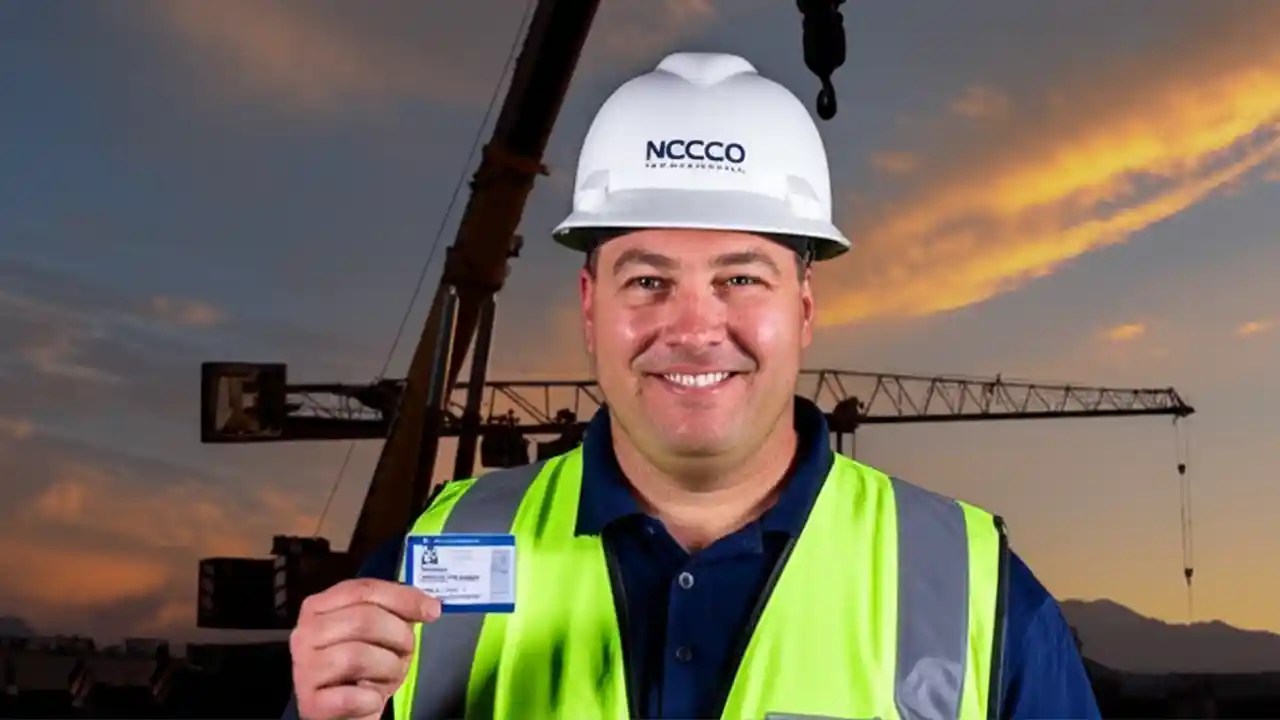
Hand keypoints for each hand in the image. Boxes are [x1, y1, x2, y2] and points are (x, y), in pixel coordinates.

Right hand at [290, 578, 441, 719]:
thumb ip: (396, 611)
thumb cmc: (364, 669)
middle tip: (406, 652)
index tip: (432, 611)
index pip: (364, 590)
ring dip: (387, 669)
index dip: (402, 598)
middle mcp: (304, 633)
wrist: (344, 711)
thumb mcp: (381, 633)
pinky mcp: (309, 702)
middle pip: (362, 619)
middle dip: (397, 636)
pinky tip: (370, 699)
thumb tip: (430, 606)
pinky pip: (350, 697)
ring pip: (356, 655)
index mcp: (318, 607)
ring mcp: (303, 668)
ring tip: (388, 676)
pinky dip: (370, 699)